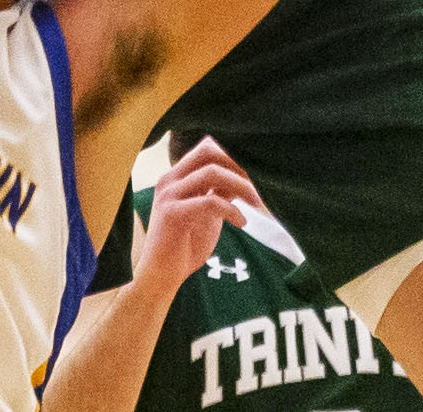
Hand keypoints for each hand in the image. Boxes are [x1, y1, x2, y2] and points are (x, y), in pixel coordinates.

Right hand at [132, 138, 259, 296]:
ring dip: (241, 185)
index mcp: (177, 176)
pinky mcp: (173, 214)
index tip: (257, 171)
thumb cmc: (186, 244)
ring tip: (258, 201)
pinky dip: (232, 210)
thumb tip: (246, 174)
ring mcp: (169, 195)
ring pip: (212, 172)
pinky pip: (210, 201)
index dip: (234, 155)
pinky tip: (242, 223)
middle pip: (209, 150)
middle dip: (238, 162)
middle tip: (261, 181)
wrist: (161, 276)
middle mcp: (170, 179)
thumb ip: (220, 191)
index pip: (208, 147)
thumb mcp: (207, 212)